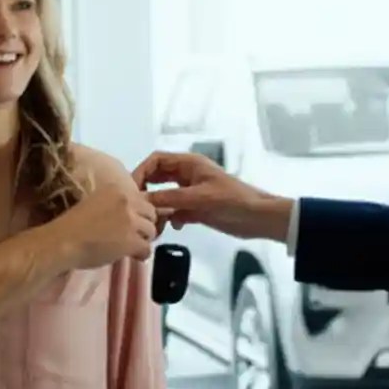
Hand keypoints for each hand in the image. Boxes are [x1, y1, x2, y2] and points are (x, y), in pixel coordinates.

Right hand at [49, 186, 157, 267]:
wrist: (63, 241)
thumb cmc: (72, 225)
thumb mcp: (95, 204)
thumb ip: (113, 205)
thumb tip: (129, 218)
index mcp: (116, 189)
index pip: (141, 199)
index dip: (138, 213)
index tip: (131, 223)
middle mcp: (126, 201)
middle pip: (151, 213)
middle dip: (145, 225)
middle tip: (136, 236)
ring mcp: (131, 220)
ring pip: (151, 230)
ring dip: (144, 240)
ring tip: (133, 248)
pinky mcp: (131, 240)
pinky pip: (147, 248)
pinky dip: (142, 254)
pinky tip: (134, 257)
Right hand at [132, 151, 292, 240]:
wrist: (257, 218)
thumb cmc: (233, 200)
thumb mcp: (199, 198)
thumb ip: (169, 199)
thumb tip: (142, 201)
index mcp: (189, 164)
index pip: (156, 160)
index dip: (141, 172)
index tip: (131, 190)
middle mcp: (187, 176)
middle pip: (157, 178)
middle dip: (146, 192)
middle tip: (136, 207)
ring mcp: (191, 193)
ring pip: (164, 197)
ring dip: (157, 209)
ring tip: (153, 223)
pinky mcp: (195, 209)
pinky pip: (174, 212)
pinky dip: (170, 219)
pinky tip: (172, 228)